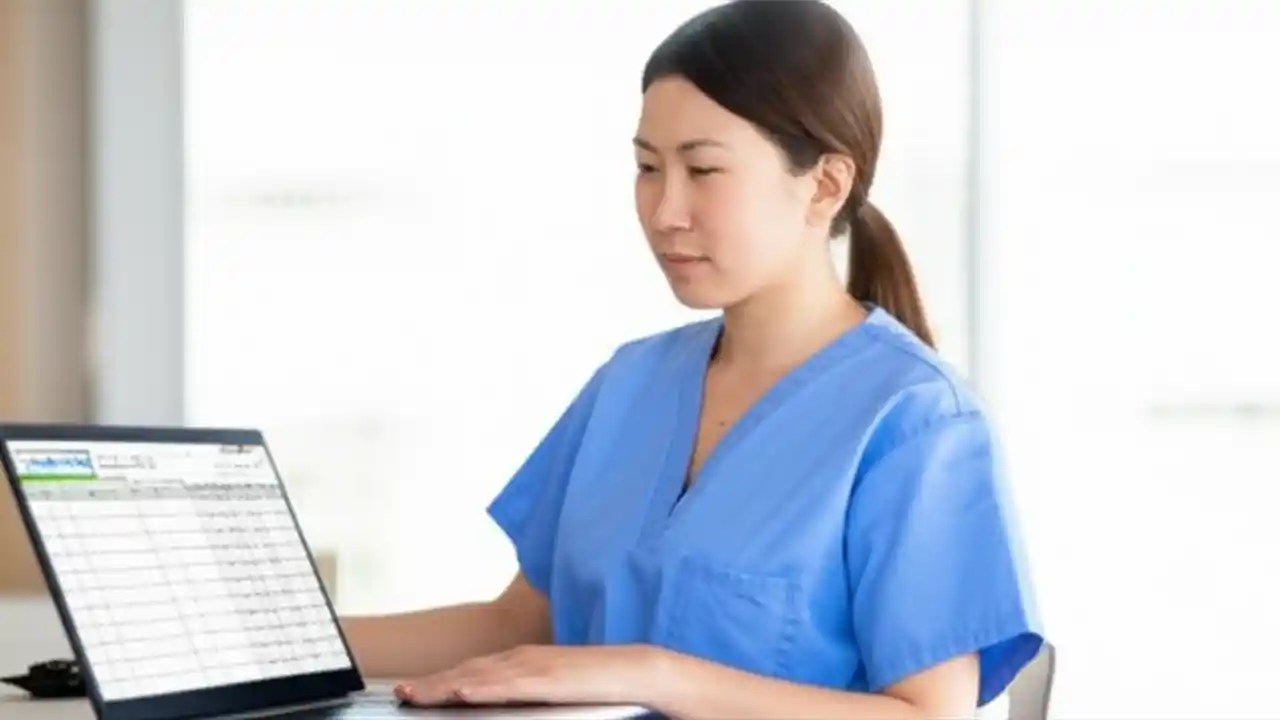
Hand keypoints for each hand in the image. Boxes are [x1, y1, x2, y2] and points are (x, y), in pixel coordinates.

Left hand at [392, 644, 661, 706]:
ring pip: (478, 677)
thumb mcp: (550, 690)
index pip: (470, 671)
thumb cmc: (596, 684)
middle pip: (466, 672)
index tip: (411, 691)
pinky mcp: (548, 678)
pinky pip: (508, 685)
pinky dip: (481, 688)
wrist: (634, 670)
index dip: (438, 680)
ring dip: (444, 685)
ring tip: (415, 695)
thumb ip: (522, 693)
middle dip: (431, 683)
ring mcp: (533, 666)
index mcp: (520, 661)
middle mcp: (521, 659)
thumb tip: (494, 705)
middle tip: (399, 694)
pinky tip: (461, 694)